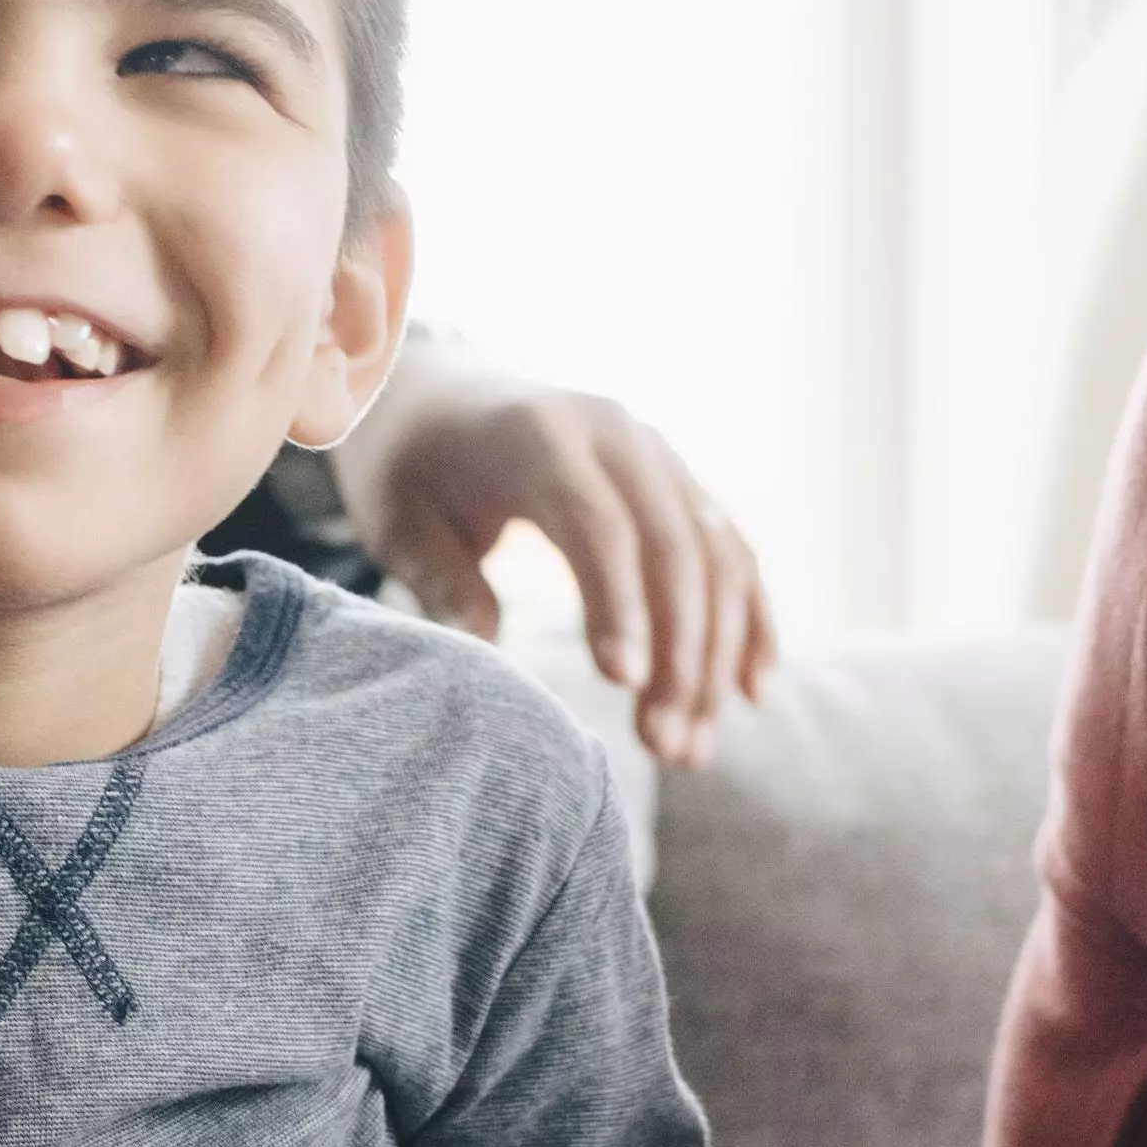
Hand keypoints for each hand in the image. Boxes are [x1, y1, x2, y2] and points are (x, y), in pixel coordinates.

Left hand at [338, 351, 774, 765]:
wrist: (443, 396)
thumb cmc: (410, 467)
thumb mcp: (398, 519)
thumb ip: (441, 580)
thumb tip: (485, 651)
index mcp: (541, 434)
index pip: (598, 524)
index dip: (618, 603)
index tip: (623, 686)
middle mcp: (618, 435)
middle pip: (674, 549)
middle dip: (680, 654)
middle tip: (663, 748)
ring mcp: (660, 456)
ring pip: (716, 559)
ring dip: (715, 658)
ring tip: (689, 750)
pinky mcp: (682, 484)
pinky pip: (733, 554)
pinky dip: (748, 622)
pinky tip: (748, 694)